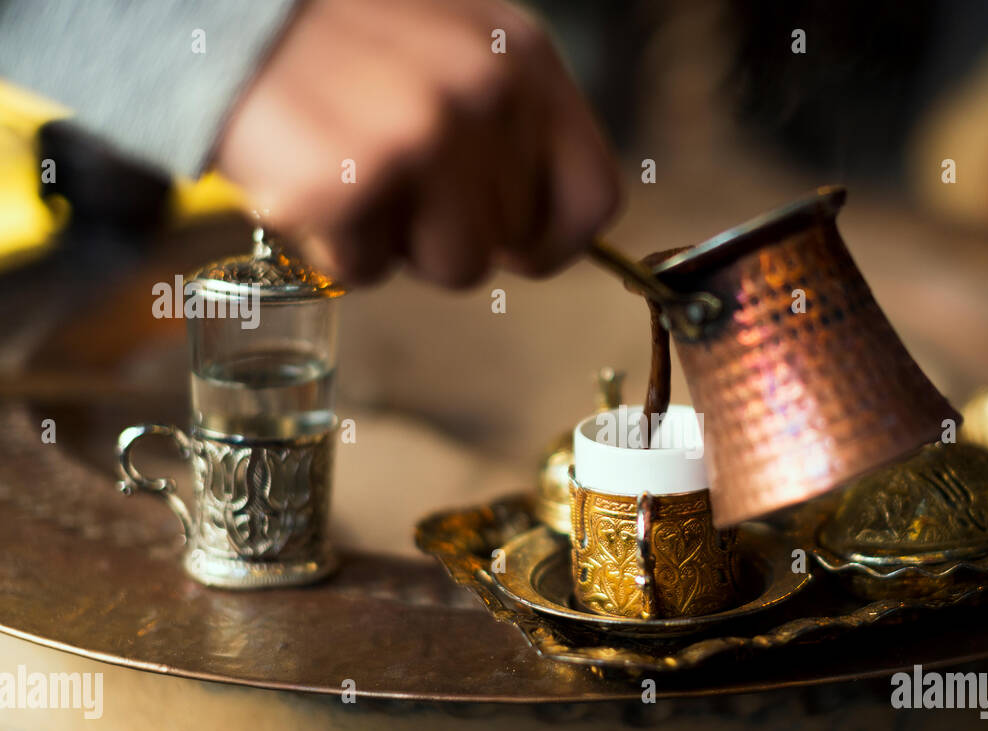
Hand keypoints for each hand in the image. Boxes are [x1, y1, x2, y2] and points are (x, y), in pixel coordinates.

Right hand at [213, 0, 620, 286]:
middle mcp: (485, 95)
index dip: (555, 242)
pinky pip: (367, 269)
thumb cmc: (338, 38)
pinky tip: (309, 175)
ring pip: (452, 268)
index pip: (592, 200)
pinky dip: (332, 243)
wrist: (218, 9)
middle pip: (511, 244)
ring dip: (398, 241)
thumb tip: (545, 231)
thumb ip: (511, 127)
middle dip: (453, 226)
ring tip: (353, 168)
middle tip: (392, 165)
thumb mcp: (455, 46)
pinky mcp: (349, 182)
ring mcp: (419, 139)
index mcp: (523, 60)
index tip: (519, 249)